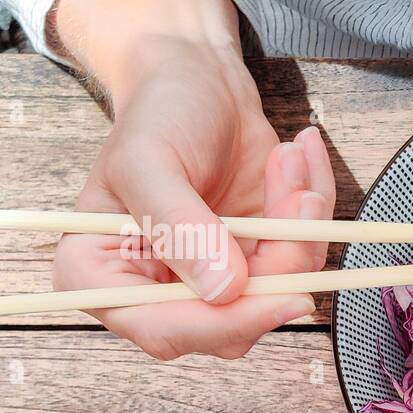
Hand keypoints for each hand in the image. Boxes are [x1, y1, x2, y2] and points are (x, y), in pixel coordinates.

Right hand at [53, 38, 335, 358]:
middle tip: (300, 195)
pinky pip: (303, 259)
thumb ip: (180, 227)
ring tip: (288, 158)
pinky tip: (297, 160)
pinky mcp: (258, 265)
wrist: (199, 83)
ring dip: (301, 225)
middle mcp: (156, 292)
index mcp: (100, 276)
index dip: (227, 322)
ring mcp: (213, 283)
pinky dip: (312, 211)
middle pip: (233, 323)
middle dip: (281, 261)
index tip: (288, 294)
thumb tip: (224, 290)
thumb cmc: (160, 115)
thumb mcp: (151, 161)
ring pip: (278, 292)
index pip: (164, 329)